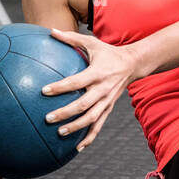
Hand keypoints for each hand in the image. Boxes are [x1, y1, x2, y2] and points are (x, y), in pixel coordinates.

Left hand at [39, 26, 140, 151]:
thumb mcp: (92, 42)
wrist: (133, 64)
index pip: (76, 82)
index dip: (61, 87)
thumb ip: (71, 38)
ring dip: (77, 127)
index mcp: (97, 73)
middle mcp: (103, 89)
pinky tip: (77, 148)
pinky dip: (90, 137)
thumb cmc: (108, 52)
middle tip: (48, 118)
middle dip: (66, 112)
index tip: (44, 91)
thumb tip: (50, 30)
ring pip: (92, 118)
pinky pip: (99, 125)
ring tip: (59, 133)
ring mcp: (107, 101)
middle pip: (83, 105)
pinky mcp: (109, 108)